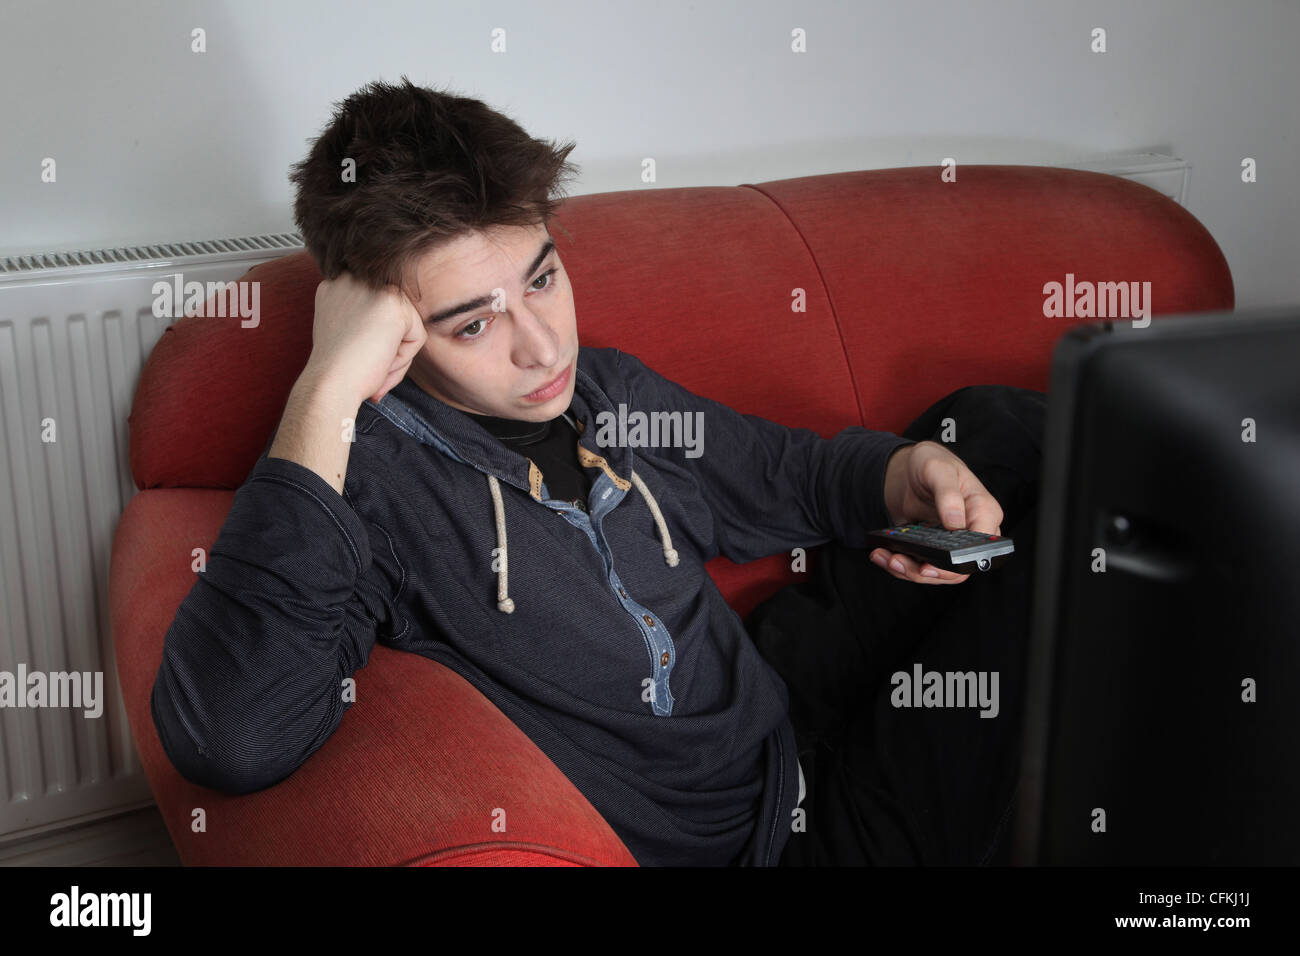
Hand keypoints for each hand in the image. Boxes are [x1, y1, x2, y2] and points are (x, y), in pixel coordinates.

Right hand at [302, 272, 427, 406]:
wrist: (329, 385)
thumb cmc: (336, 371)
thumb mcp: (344, 335)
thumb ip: (364, 320)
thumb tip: (394, 324)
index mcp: (335, 286)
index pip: (375, 312)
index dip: (372, 341)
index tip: (356, 357)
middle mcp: (350, 279)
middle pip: (393, 316)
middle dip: (387, 346)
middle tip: (366, 365)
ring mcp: (371, 287)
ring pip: (407, 325)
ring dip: (396, 353)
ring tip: (372, 365)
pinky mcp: (391, 303)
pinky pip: (417, 336)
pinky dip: (404, 358)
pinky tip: (380, 362)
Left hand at [873, 441, 1003, 583]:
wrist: (911, 469)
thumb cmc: (932, 462)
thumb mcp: (939, 469)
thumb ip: (948, 494)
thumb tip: (955, 522)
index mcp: (983, 511)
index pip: (983, 546)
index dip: (959, 561)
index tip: (932, 564)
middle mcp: (972, 532)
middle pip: (959, 568)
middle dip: (927, 571)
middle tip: (899, 562)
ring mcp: (952, 544)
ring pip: (938, 573)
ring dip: (908, 571)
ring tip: (886, 558)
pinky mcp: (933, 549)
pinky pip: (920, 566)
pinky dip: (900, 565)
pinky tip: (882, 555)